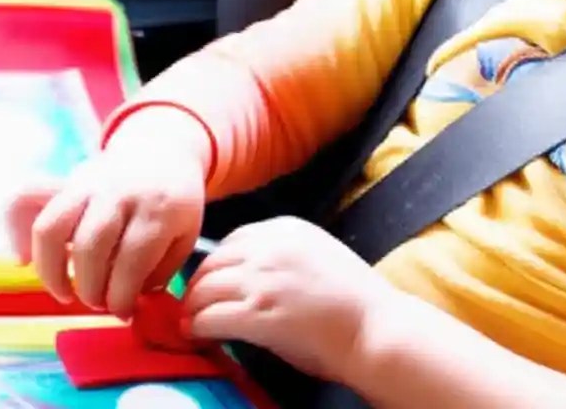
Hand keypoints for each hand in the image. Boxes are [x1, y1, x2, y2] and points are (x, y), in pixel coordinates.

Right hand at [6, 108, 209, 315]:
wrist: (163, 150)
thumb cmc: (175, 203)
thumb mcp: (185, 234)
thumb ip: (160, 270)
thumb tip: (127, 302)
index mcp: (159, 209)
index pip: (132, 259)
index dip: (121, 295)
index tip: (121, 314)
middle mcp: (120, 193)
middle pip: (90, 245)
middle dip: (89, 287)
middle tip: (97, 304)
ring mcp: (89, 184)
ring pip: (51, 226)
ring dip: (51, 270)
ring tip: (63, 294)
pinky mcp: (65, 181)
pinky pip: (26, 201)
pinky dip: (16, 234)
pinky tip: (24, 261)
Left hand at [182, 216, 400, 384]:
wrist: (376, 328)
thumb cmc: (355, 302)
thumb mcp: (316, 257)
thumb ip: (281, 258)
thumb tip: (245, 278)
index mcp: (286, 229)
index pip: (232, 241)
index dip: (218, 266)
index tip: (214, 284)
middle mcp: (269, 247)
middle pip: (211, 263)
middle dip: (198, 287)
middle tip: (193, 308)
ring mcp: (261, 279)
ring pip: (203, 290)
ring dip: (193, 309)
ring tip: (190, 324)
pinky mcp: (256, 313)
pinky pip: (208, 318)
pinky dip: (197, 328)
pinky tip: (198, 337)